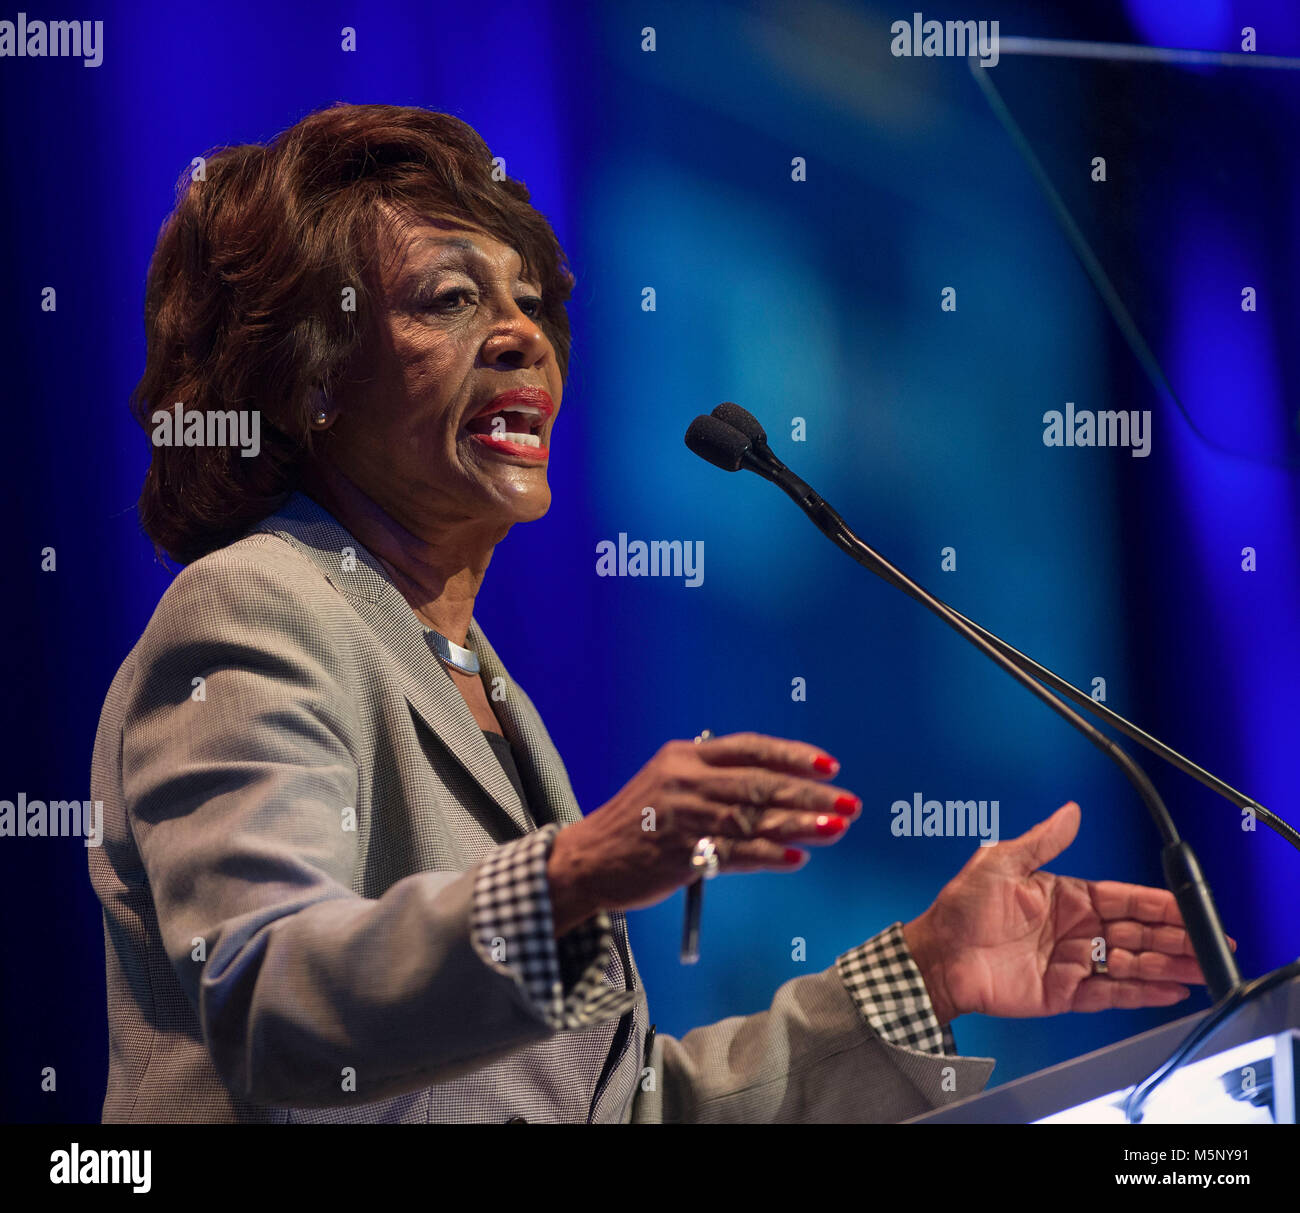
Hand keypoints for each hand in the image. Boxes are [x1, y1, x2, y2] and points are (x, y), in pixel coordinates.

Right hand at [548, 732, 860, 934]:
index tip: (829, 767)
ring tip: (836, 829)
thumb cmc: (637, 822)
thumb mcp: (669, 782)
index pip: (750, 749)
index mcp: (685, 756)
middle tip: (848, 803)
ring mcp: (684, 819)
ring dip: (801, 825)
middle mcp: (685, 781)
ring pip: (755, 819)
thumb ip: (716, 780)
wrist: (588, 859)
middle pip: (760, 784)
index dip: (793, 756)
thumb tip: (782, 789)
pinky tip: (797, 858)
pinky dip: (770, 856)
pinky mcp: (682, 855)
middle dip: (809, 794)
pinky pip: (737, 854)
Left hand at [901, 802, 1232, 1022]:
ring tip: (1200, 969)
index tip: (1188, 908)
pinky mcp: (1065, 992)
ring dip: (1167, 966)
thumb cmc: (960, 908)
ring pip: (1131, 963)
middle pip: (1137, 932)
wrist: (938, 955)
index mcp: (1065, 896)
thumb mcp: (1000, 862)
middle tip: (1210, 942)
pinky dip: (1141, 993)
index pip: (1124, 898)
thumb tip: (1071, 811)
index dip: (1159, 904)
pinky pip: (1111, 992)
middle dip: (1175, 937)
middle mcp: (1074, 929)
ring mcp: (1072, 961)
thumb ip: (1042, 840)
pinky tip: (1169, 991)